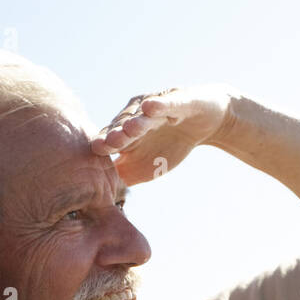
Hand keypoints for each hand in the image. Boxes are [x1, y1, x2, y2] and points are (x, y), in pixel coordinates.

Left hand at [90, 85, 236, 185]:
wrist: (203, 123)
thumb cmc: (169, 145)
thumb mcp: (145, 168)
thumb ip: (124, 177)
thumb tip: (102, 199)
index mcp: (125, 134)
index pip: (110, 140)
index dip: (104, 146)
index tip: (96, 153)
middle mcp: (136, 118)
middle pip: (122, 127)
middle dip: (115, 135)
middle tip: (108, 143)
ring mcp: (155, 108)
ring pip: (142, 116)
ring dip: (134, 122)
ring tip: (129, 128)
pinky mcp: (177, 100)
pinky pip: (167, 103)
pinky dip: (159, 105)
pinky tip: (150, 106)